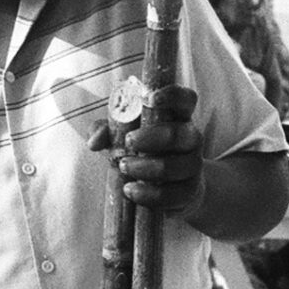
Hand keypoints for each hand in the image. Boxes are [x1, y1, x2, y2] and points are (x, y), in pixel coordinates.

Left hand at [88, 85, 202, 212]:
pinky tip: (130, 190)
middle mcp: (191, 138)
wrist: (168, 189)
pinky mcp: (190, 191)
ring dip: (147, 168)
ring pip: (176, 166)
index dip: (172, 95)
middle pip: (180, 134)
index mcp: (178, 117)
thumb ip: (105, 131)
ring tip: (123, 167)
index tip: (149, 98)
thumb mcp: (121, 137)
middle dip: (152, 137)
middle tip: (129, 142)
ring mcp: (193, 165)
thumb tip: (95, 141)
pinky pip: (172, 194)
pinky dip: (148, 194)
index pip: (185, 99)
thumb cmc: (142, 153)